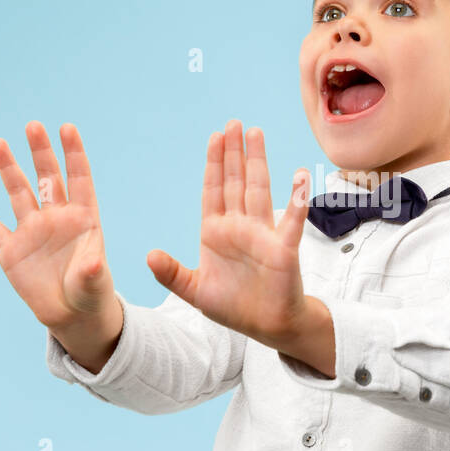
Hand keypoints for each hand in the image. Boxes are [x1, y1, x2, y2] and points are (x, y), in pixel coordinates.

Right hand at [0, 121, 115, 331]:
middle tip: (33, 126)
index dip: (73, 153)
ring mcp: (31, 231)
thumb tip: (94, 264)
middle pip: (47, 178)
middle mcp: (56, 218)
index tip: (67, 127)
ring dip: (8, 168)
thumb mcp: (94, 283)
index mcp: (83, 219)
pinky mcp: (10, 250)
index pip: (79, 179)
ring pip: (18, 192)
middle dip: (40, 152)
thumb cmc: (89, 292)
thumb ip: (93, 271)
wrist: (70, 313)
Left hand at [146, 119, 311, 348]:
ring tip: (256, 134)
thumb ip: (172, 274)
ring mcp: (263, 234)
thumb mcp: (195, 292)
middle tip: (234, 123)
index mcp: (216, 233)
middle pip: (236, 182)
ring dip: (258, 162)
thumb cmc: (233, 307)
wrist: (266, 327)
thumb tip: (149, 255)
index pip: (213, 190)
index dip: (213, 164)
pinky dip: (297, 199)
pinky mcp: (283, 248)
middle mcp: (240, 227)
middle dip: (234, 153)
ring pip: (259, 190)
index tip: (214, 137)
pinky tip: (299, 176)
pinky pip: (291, 220)